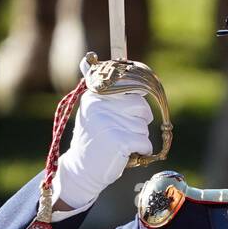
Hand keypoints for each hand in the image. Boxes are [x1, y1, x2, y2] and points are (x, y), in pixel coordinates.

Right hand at [52, 72, 153, 211]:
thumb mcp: (92, 111)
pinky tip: (126, 154)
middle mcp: (100, 106)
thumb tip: (89, 58)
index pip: (128, 84)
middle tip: (124, 131)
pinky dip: (141, 150)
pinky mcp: (120, 142)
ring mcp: (110, 124)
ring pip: (144, 125)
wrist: (82, 171)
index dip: (137, 95)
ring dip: (138, 138)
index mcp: (94, 96)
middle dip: (139, 120)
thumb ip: (100, 90)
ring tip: (120, 144)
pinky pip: (145, 142)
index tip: (133, 105)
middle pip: (140, 105)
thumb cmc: (93, 141)